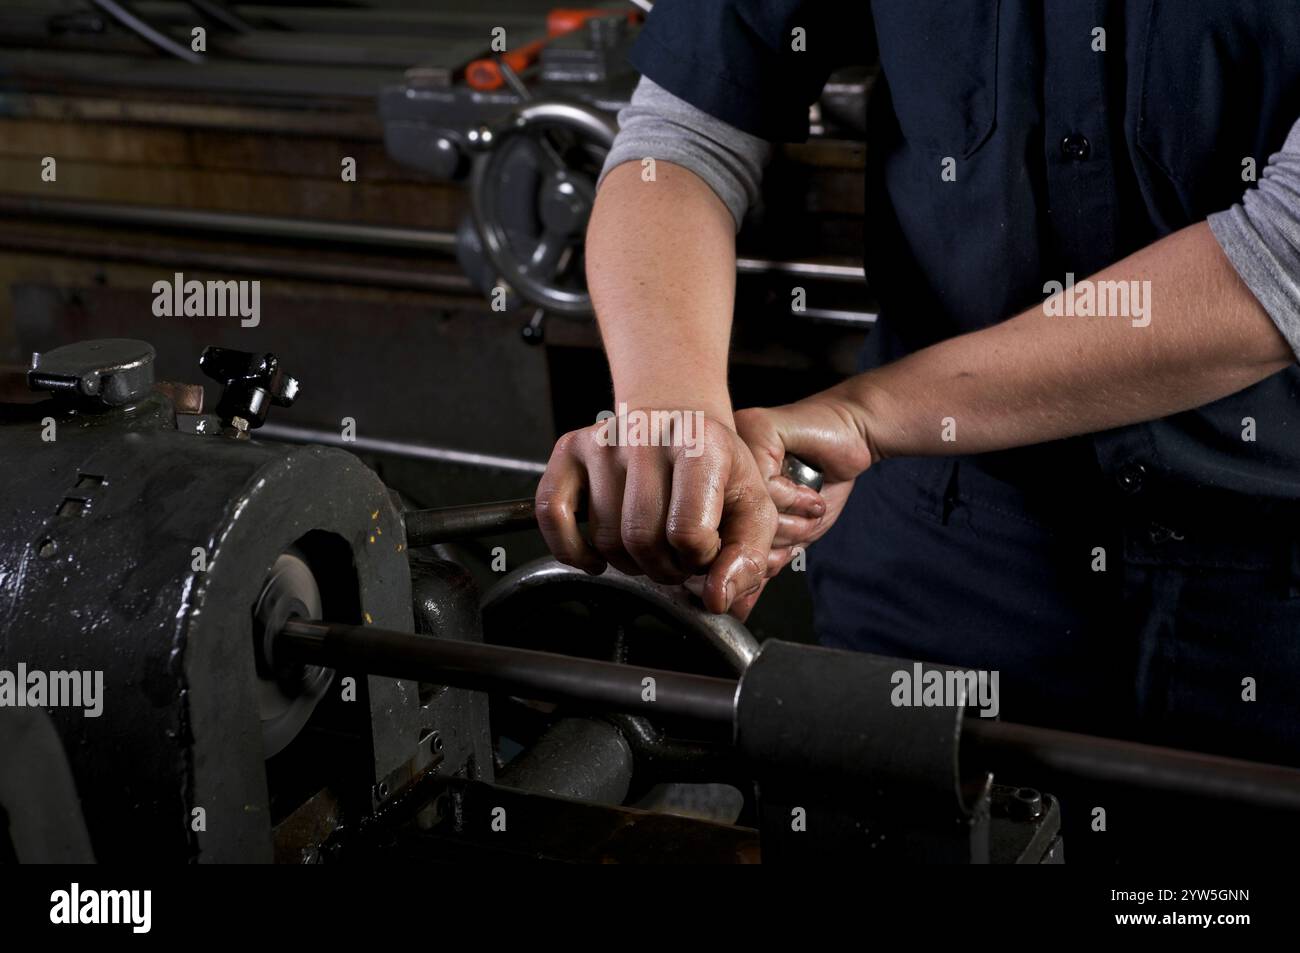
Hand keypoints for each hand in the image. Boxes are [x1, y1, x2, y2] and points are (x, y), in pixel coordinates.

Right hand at [535, 408, 778, 619]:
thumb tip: (717, 599)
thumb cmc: (717, 469)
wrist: (680, 423)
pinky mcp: (570, 449)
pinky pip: (552, 514)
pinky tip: (595, 558)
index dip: (699, 559)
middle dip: (664, 567)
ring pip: (605, 539)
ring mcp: (604, 441)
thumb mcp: (754, 507)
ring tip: (651, 546)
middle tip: (677, 556)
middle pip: (642, 540)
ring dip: (629, 563)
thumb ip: (747, 558)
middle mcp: (647, 435)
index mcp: (700, 444)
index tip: (706, 548)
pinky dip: (570, 550)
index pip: (688, 533)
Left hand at [734, 392, 874, 571]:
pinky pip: (766, 482)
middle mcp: (721, 465)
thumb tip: (738, 607)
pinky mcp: (756, 429)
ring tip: (810, 509)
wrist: (855, 436)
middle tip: (802, 531)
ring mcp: (735, 444)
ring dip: (790, 521)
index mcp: (722, 489)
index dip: (755, 557)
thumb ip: (766, 563)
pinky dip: (794, 497)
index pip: (722, 538)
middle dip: (778, 540)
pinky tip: (810, 492)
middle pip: (733, 526)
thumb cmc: (823, 481)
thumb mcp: (793, 531)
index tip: (782, 558)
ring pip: (749, 508)